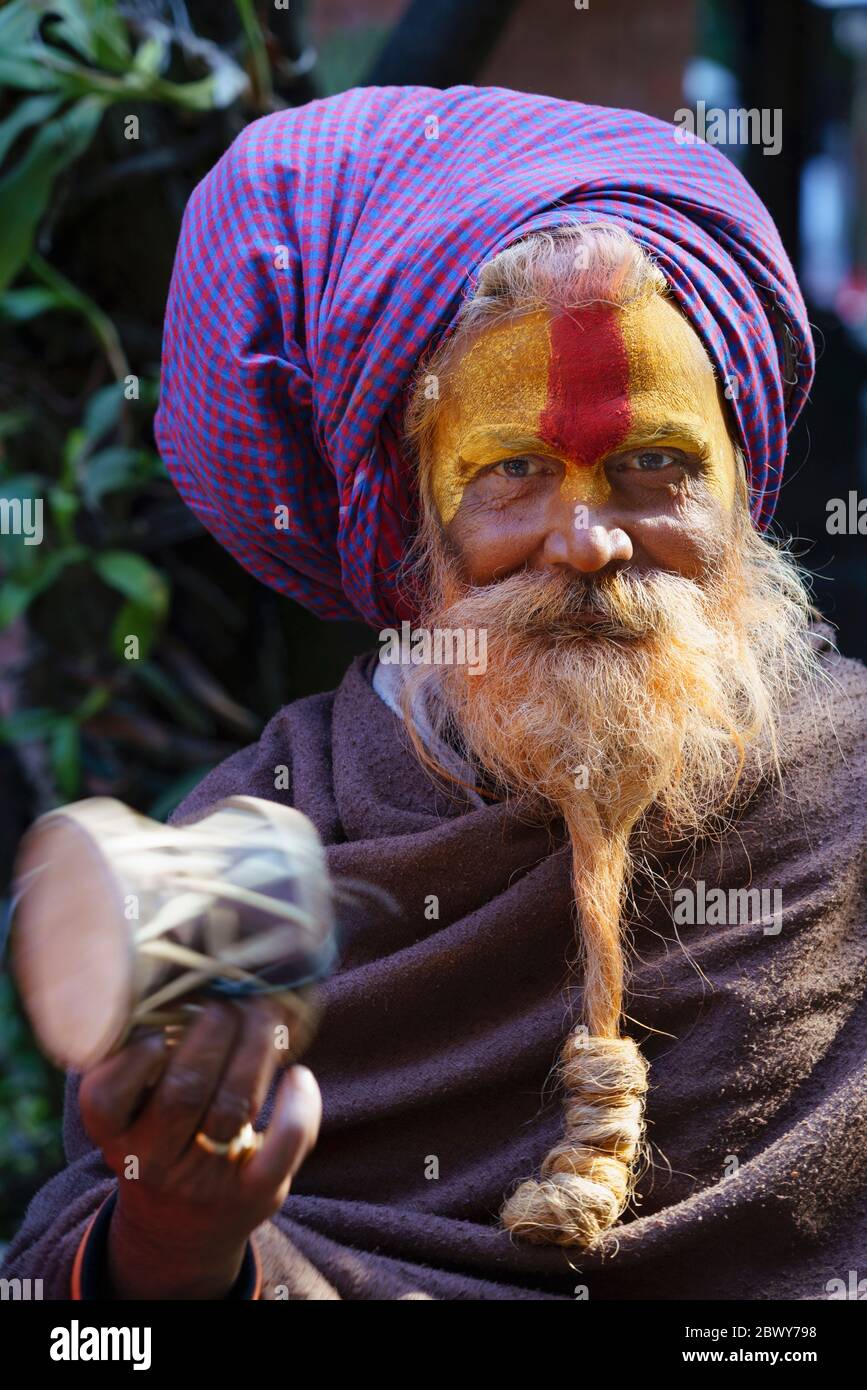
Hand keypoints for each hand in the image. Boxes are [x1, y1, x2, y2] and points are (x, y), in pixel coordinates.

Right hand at [79, 997, 320, 1297]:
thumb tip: (175, 977)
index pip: (105, 1097)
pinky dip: (298, 1110)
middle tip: (230, 996)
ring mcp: (204, 1180)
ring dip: (255, 1050)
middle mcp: (152, 1159)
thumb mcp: (131, 1110)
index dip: (135, 1055)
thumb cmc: (158, 1139)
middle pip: (184, 1091)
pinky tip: (300, 1076)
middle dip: (213, 1031)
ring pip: (231, 1109)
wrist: (178, 1234)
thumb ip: (140, 1058)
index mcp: (114, 1133)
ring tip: (267, 1014)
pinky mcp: (253, 1194)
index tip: (160, 1023)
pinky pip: (280, 1150)